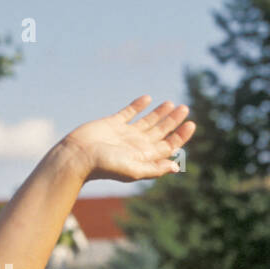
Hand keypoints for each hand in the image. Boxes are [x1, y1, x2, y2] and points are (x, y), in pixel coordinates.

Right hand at [59, 95, 195, 183]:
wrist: (78, 156)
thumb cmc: (105, 165)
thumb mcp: (134, 169)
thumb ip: (155, 168)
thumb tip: (175, 166)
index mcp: (145, 156)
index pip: (168, 145)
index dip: (180, 135)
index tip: (191, 124)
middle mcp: (138, 144)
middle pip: (161, 131)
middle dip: (173, 120)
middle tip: (185, 108)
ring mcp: (125, 133)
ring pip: (147, 120)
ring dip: (159, 112)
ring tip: (172, 103)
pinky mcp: (112, 123)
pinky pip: (128, 112)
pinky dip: (138, 105)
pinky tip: (147, 99)